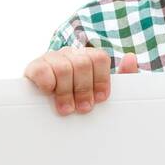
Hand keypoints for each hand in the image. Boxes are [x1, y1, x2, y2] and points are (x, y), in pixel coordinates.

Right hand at [23, 47, 138, 114]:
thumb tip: (131, 58)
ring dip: (66, 92)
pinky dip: (47, 83)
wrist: (46, 109)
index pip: (99, 58)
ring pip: (64, 68)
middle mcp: (71, 54)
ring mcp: (52, 59)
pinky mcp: (34, 67)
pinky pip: (42, 69)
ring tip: (66, 109)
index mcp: (88, 57)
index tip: (100, 99)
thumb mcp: (101, 91)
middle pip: (83, 63)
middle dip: (84, 89)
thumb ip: (122, 77)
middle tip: (83, 108)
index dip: (101, 80)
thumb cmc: (79, 99)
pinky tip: (48, 93)